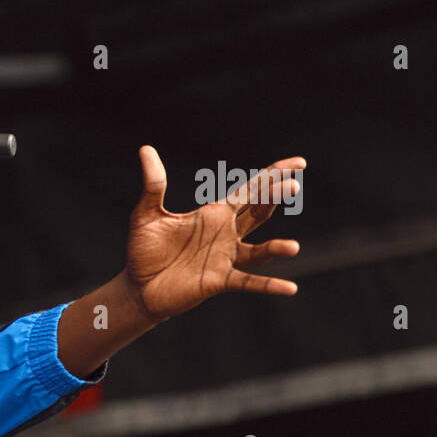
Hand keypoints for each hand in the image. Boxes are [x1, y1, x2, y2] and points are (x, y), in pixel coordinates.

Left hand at [124, 146, 304, 322]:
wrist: (137, 287)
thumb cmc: (143, 250)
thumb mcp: (146, 214)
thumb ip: (153, 185)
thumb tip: (145, 149)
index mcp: (214, 214)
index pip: (250, 190)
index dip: (273, 176)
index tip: (299, 163)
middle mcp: (226, 234)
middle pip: (258, 212)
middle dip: (274, 198)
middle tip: (292, 186)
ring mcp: (225, 258)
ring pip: (259, 251)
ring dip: (275, 249)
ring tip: (292, 247)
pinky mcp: (218, 281)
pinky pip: (248, 282)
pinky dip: (268, 285)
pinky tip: (289, 288)